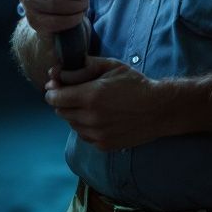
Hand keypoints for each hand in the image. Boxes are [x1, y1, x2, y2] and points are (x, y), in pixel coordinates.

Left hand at [43, 57, 174, 150]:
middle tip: (75, 93)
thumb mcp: (110, 66)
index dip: (53, 90)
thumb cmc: (135, 84)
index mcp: (91, 96)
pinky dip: (85, 126)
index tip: (57, 86)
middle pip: (60, 111)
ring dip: (74, 114)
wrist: (158, 109)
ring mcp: (97, 134)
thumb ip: (83, 66)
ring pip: (71, 124)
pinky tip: (99, 117)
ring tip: (91, 105)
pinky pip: (83, 135)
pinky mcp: (103, 145)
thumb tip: (57, 72)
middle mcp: (91, 118)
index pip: (54, 97)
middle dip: (63, 101)